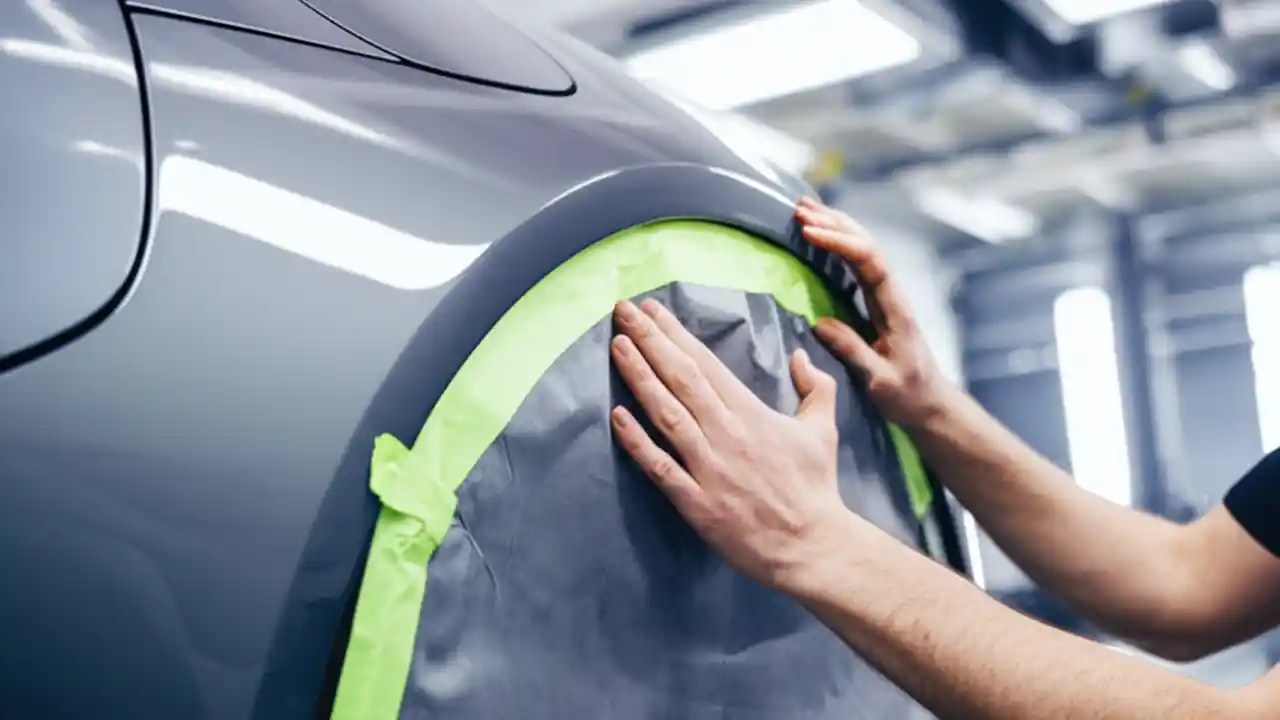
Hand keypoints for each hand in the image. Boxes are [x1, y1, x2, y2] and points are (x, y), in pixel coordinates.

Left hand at [609, 299, 855, 592]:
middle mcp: (726, 433)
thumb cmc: (815, 488)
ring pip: (667, 413)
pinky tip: (617, 416)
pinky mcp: (696, 502)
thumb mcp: (823, 430)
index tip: (651, 311)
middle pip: (681, 378)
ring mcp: (709, 467)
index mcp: (751, 413)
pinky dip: (638, 441)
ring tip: (617, 347)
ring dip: (639, 378)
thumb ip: (815, 388)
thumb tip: (800, 355)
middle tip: (623, 313)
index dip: (675, 335)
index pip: (706, 364)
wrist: (811, 545)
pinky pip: (661, 467)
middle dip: (650, 342)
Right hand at [796, 197, 955, 428]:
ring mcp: (885, 297)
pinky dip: (838, 245)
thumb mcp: (878, 380)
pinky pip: (857, 265)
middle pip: (865, 245)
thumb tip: (819, 322)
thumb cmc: (907, 395)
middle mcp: (891, 295)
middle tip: (800, 210)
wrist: (930, 403)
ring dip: (836, 228)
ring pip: (862, 250)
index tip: (809, 233)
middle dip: (834, 224)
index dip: (840, 242)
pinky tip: (822, 236)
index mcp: (895, 308)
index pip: (869, 261)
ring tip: (805, 211)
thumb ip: (852, 350)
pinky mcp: (876, 303)